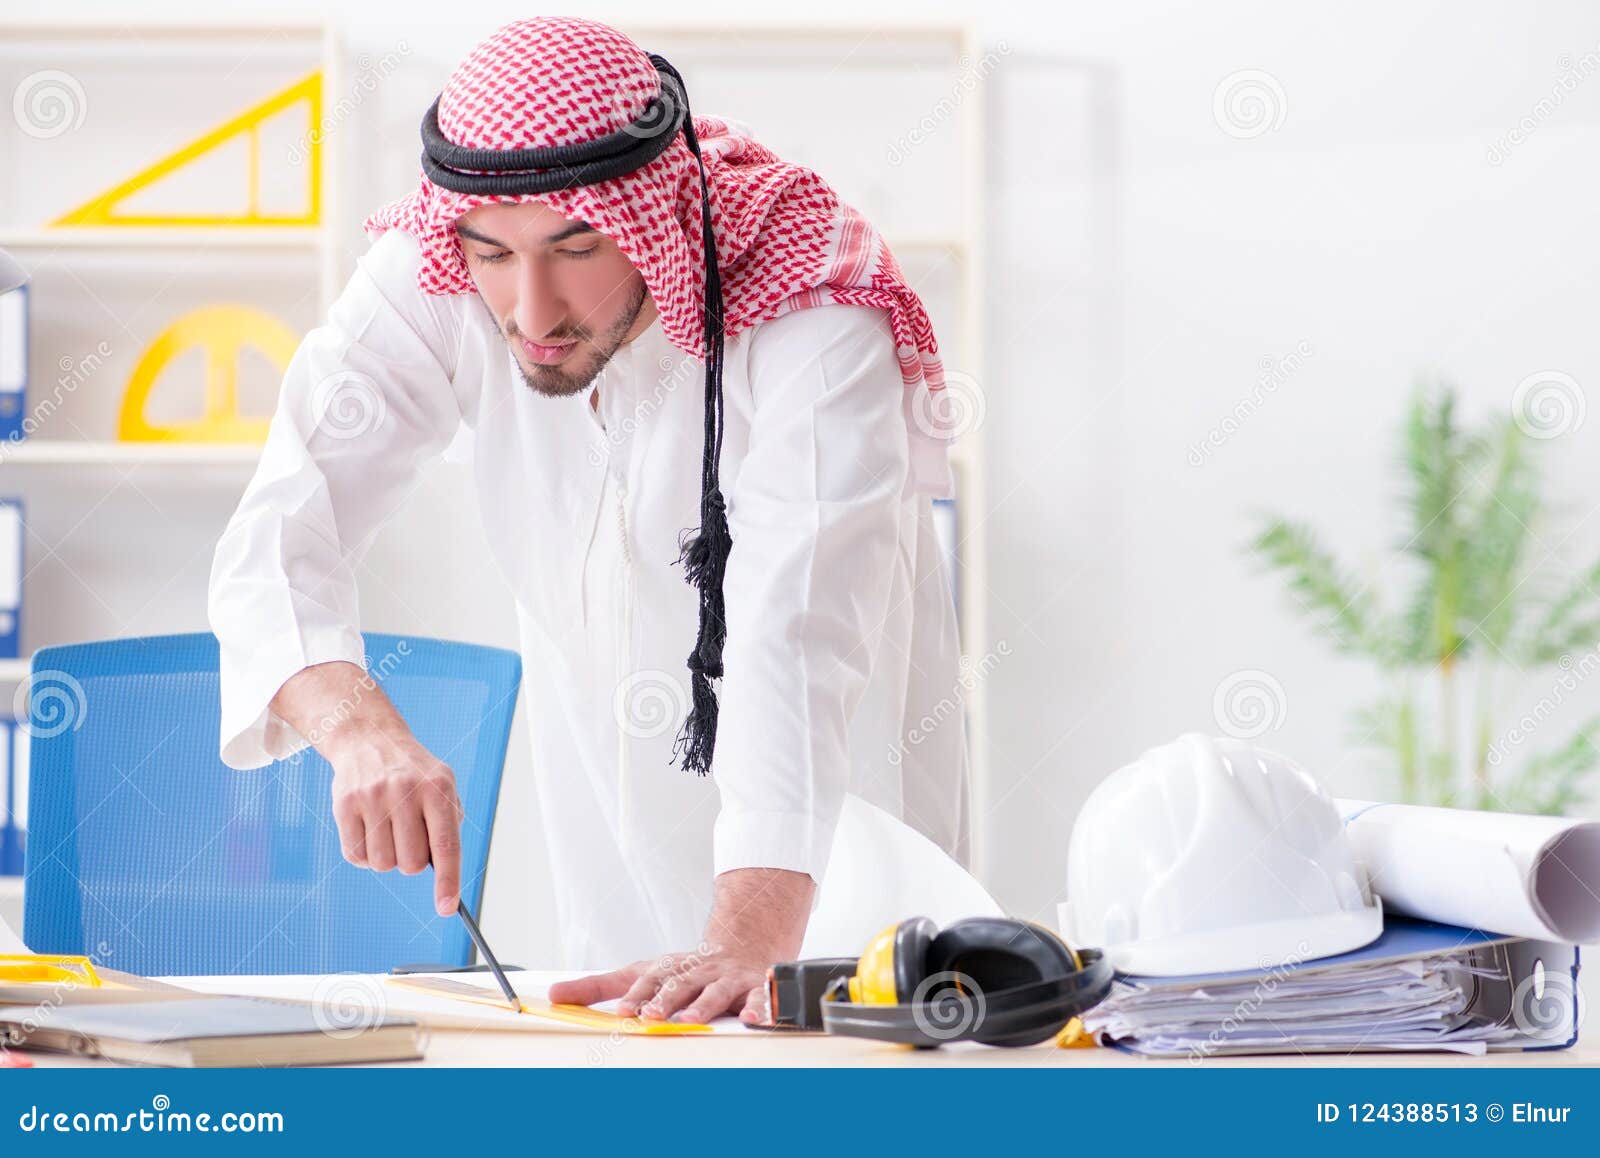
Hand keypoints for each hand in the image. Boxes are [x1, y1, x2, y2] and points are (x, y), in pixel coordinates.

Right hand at [327, 722, 463, 916]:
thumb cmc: (414, 773)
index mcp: (438, 788)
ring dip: (387, 857)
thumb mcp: (443, 786)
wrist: (370, 739)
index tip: (446, 909)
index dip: (447, 881)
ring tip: (388, 829)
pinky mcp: (345, 804)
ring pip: (382, 864)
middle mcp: (406, 791)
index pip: (446, 845)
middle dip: (413, 861)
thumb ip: (448, 826)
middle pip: (411, 864)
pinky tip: (369, 830)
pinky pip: (355, 856)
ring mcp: (373, 797)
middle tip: (409, 836)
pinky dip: (364, 854)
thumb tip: (443, 873)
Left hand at [546, 867, 814, 1024]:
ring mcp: (725, 979)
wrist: (740, 948)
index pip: (648, 982)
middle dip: (666, 1001)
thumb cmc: (683, 970)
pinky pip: (758, 998)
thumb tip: (553, 995)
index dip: (636, 996)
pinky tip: (751, 1018)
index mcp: (667, 969)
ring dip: (703, 1005)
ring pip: (714, 992)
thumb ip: (598, 986)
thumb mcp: (640, 973)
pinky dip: (757, 1007)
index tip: (624, 1012)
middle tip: (651, 1016)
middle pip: (679, 985)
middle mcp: (695, 972)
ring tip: (691, 1020)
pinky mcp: (752, 987)